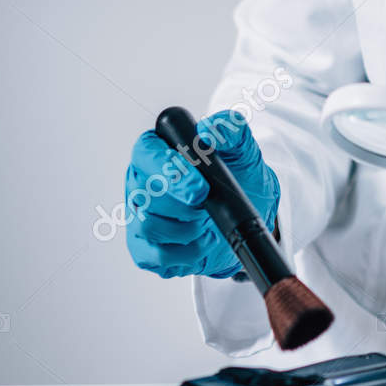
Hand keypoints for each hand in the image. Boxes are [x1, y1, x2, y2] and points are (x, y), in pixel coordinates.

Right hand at [124, 111, 280, 279]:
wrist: (246, 216)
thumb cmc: (238, 177)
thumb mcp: (242, 150)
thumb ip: (231, 129)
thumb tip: (209, 131)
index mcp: (157, 153)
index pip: (146, 154)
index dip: (169, 170)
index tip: (200, 187)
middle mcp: (142, 184)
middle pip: (145, 193)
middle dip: (183, 205)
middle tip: (206, 207)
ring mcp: (139, 217)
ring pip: (148, 225)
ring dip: (185, 229)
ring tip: (206, 223)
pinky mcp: (145, 249)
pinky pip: (156, 256)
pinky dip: (187, 253)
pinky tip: (203, 242)